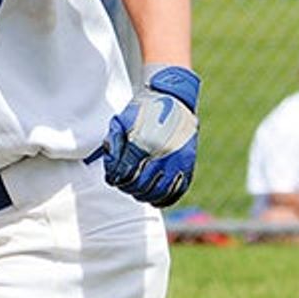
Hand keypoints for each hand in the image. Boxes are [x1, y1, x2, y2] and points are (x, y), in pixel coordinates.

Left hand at [102, 65, 199, 207]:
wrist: (174, 98)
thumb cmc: (144, 110)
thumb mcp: (123, 121)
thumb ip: (114, 143)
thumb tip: (110, 167)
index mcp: (143, 142)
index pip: (124, 173)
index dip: (114, 178)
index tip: (112, 177)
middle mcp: (161, 154)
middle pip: (139, 185)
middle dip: (126, 187)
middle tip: (122, 183)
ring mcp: (177, 160)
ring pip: (157, 192)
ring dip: (143, 194)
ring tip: (136, 190)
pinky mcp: (188, 164)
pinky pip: (177, 191)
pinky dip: (164, 199)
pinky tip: (154, 197)